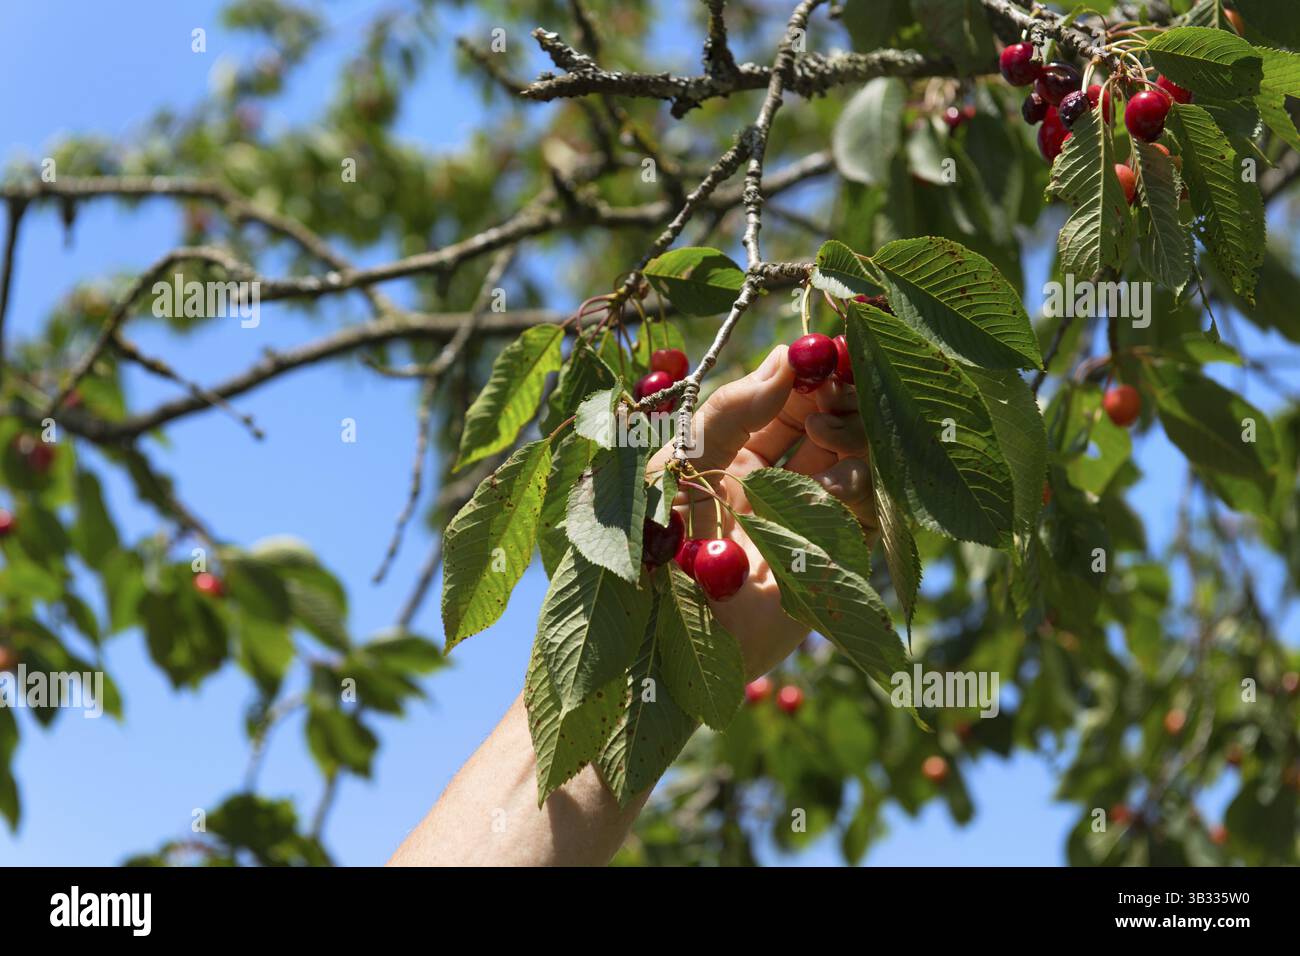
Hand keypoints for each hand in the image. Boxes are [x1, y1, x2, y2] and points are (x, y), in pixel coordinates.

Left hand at [648, 344, 878, 680]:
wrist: (655, 641)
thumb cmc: (647, 546)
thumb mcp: (678, 459)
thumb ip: (731, 408)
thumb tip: (786, 356)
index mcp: (730, 457)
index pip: (785, 401)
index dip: (810, 372)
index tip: (828, 347)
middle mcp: (772, 486)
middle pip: (830, 423)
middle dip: (840, 395)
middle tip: (837, 381)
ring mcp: (803, 524)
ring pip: (857, 460)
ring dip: (851, 433)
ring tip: (823, 430)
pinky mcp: (828, 565)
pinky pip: (867, 515)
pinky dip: (861, 487)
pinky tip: (832, 486)